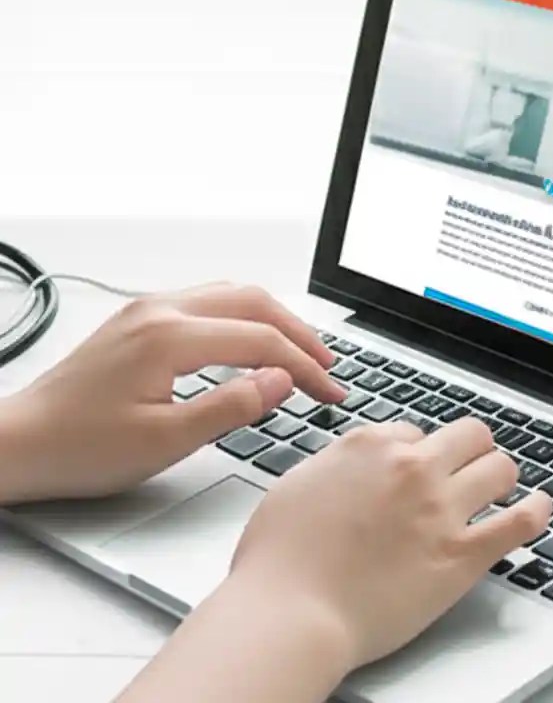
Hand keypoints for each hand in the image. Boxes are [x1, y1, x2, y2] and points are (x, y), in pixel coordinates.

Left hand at [0, 283, 345, 503]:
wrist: (17, 445)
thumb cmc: (79, 448)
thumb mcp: (166, 441)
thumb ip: (232, 407)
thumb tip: (281, 381)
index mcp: (168, 336)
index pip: (261, 339)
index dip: (305, 367)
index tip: (330, 393)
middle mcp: (158, 310)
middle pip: (253, 301)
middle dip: (299, 334)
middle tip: (329, 368)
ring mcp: (146, 311)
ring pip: (231, 296)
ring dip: (274, 321)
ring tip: (301, 355)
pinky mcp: (138, 322)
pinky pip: (207, 304)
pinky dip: (244, 321)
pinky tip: (254, 348)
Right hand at [228, 419, 552, 668]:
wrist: (289, 614)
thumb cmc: (278, 563)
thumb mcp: (297, 486)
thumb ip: (338, 466)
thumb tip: (359, 463)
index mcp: (370, 446)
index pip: (415, 433)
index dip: (416, 454)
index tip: (414, 474)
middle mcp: (412, 468)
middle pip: (469, 435)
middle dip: (469, 451)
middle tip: (467, 470)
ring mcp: (442, 509)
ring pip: (500, 468)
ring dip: (500, 477)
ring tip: (497, 491)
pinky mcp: (463, 554)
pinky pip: (521, 521)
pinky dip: (538, 511)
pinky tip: (540, 507)